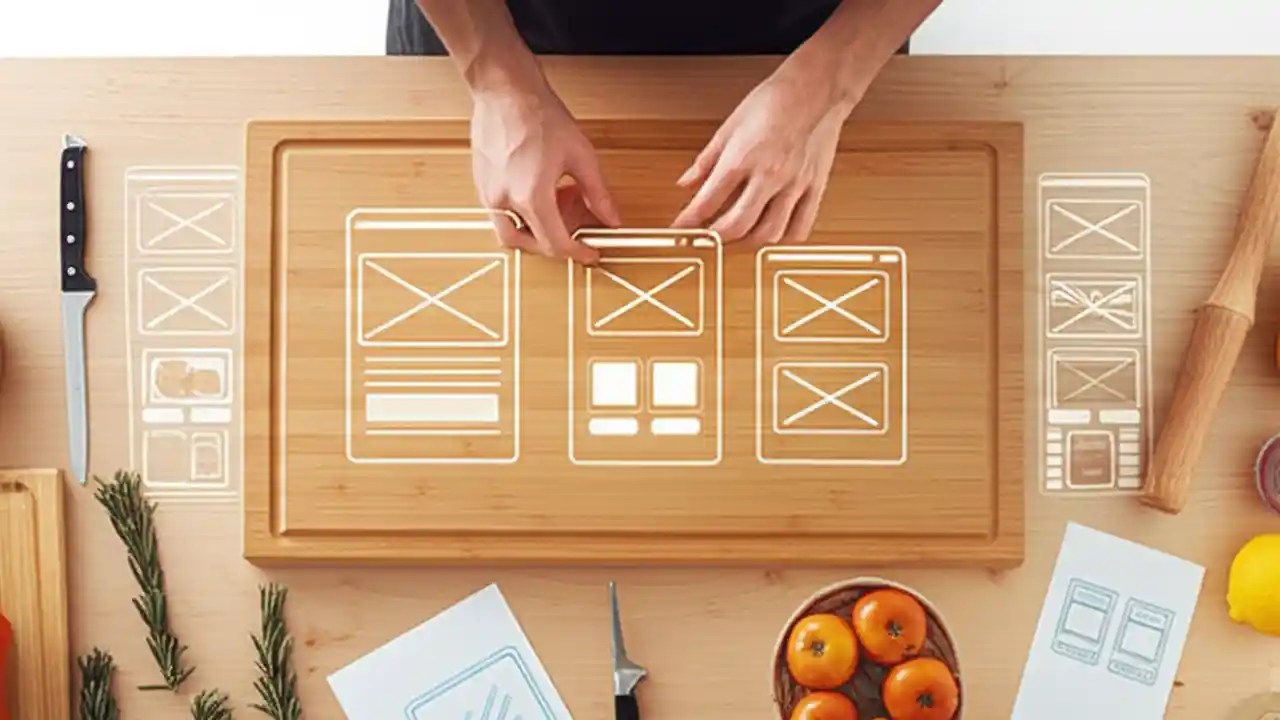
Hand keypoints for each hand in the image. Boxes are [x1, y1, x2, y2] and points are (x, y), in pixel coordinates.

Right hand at [470, 86, 620, 262]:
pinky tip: (540, 188)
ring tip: (557, 197)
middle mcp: (504, 200)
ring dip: (537, 227)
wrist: (505, 91)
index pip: (555, 244)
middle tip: (575, 218)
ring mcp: (488, 194)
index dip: (577, 253)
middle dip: (556, 239)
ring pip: (512, 232)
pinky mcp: (481, 185)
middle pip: (530, 244)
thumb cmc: (538, 114)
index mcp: (531, 196)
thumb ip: (597, 193)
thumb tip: (611, 218)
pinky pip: (501, 214)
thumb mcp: (581, 155)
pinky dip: (523, 213)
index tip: (589, 253)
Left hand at [672, 66, 851, 248]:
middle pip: (736, 226)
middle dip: (715, 238)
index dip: (688, 221)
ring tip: (738, 235)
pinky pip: (800, 227)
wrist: (814, 89)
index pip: (706, 202)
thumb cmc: (773, 101)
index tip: (679, 229)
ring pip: (768, 233)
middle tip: (707, 237)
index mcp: (741, 159)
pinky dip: (782, 237)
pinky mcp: (814, 188)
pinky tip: (772, 231)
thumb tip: (686, 183)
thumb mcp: (729, 127)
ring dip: (747, 242)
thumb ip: (706, 161)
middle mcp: (767, 176)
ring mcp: (793, 185)